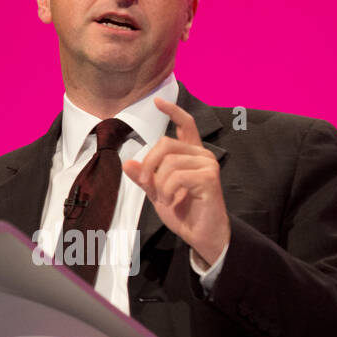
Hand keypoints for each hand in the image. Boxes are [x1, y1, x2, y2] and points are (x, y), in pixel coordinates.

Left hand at [122, 98, 229, 267]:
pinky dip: (166, 190)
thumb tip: (127, 162)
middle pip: (164, 144)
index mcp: (190, 154)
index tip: (157, 101)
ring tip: (163, 198)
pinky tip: (171, 201)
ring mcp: (207, 164)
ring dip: (158, 183)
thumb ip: (144, 177)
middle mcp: (201, 155)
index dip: (172, 111)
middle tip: (147, 186)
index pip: (185, 124)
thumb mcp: (157, 192)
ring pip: (168, 162)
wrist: (201, 235)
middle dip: (148, 166)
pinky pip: (176, 175)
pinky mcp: (209, 177)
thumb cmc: (183, 212)